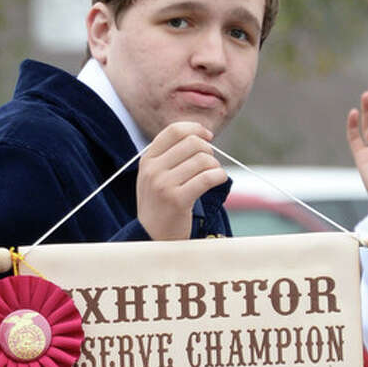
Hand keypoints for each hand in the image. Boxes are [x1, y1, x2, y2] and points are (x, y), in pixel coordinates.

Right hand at [136, 121, 228, 240]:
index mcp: (147, 160)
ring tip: (212, 176)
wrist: (151, 237)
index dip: (196, 129)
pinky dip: (220, 176)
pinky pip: (208, 178)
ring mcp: (163, 185)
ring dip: (215, 166)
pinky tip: (219, 180)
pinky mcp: (178, 200)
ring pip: (203, 160)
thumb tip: (201, 134)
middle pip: (192, 143)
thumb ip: (169, 155)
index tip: (208, 136)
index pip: (174, 130)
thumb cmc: (160, 205)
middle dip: (208, 150)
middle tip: (209, 164)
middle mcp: (153, 170)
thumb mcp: (155, 176)